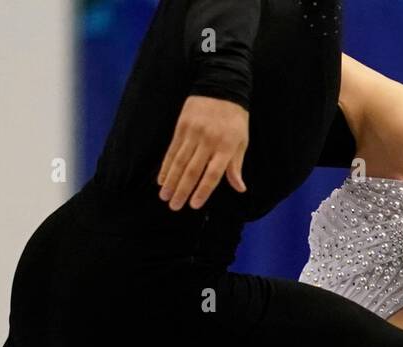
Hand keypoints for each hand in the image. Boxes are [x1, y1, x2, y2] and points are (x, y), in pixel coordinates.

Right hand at [157, 95, 249, 210]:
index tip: (193, 205)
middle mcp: (208, 142)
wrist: (221, 85)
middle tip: (173, 206)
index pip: (212, 174)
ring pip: (179, 162)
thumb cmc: (235, 118)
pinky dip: (166, 166)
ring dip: (170, 181)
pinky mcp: (181, 126)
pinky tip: (161, 179)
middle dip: (182, 190)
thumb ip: (236, 166)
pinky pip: (172, 150)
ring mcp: (193, 133)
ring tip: (164, 196)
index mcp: (226, 147)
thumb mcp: (242, 141)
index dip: (202, 191)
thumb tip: (240, 188)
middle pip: (192, 171)